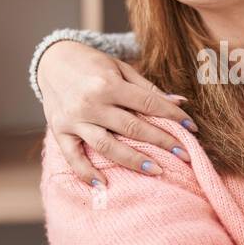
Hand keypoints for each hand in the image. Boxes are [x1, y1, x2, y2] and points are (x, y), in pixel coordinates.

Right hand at [38, 40, 194, 186]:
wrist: (51, 60)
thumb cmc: (92, 64)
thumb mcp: (120, 68)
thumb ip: (147, 88)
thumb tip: (179, 102)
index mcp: (108, 84)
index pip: (147, 103)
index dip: (172, 116)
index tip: (192, 128)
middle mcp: (91, 103)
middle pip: (132, 128)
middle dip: (162, 141)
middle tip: (185, 154)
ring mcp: (74, 119)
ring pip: (107, 145)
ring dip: (133, 161)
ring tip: (157, 171)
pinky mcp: (59, 130)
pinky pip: (73, 156)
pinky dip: (86, 172)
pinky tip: (102, 185)